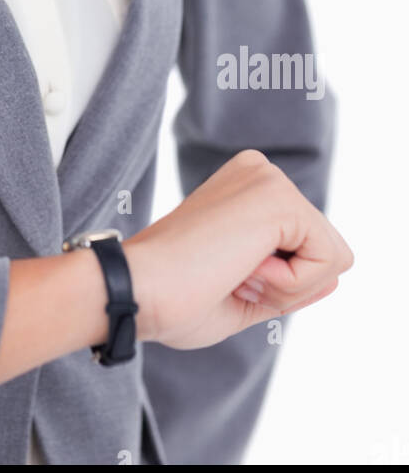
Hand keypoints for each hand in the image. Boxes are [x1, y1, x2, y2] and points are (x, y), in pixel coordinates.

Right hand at [121, 149, 352, 349]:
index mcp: (248, 189)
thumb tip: (336, 275)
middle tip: (228, 278)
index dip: (277, 286)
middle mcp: (261, 173)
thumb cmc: (175, 299)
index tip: (223, 275)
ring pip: (331, 258)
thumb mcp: (246, 293)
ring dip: (287, 287)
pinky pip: (327, 261)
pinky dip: (290, 285)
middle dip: (287, 286)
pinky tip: (242, 270)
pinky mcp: (280, 198)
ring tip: (233, 273)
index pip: (305, 249)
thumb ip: (292, 282)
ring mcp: (270, 180)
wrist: (137, 289)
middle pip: (325, 251)